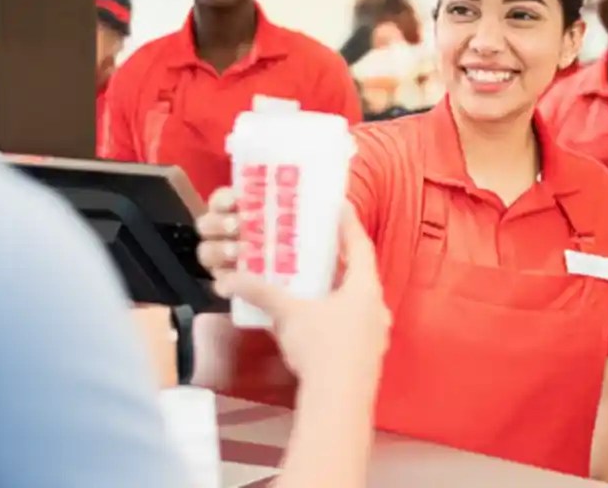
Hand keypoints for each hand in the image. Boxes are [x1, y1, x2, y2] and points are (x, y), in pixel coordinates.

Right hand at [196, 189, 390, 381]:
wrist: (339, 402)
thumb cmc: (322, 350)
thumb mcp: (289, 315)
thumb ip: (261, 293)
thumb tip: (231, 279)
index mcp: (365, 288)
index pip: (360, 244)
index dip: (349, 223)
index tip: (339, 206)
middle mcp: (376, 306)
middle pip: (358, 273)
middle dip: (338, 259)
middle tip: (319, 244)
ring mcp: (375, 333)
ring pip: (356, 301)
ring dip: (336, 290)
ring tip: (313, 281)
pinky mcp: (367, 355)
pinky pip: (352, 325)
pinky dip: (335, 316)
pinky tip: (314, 321)